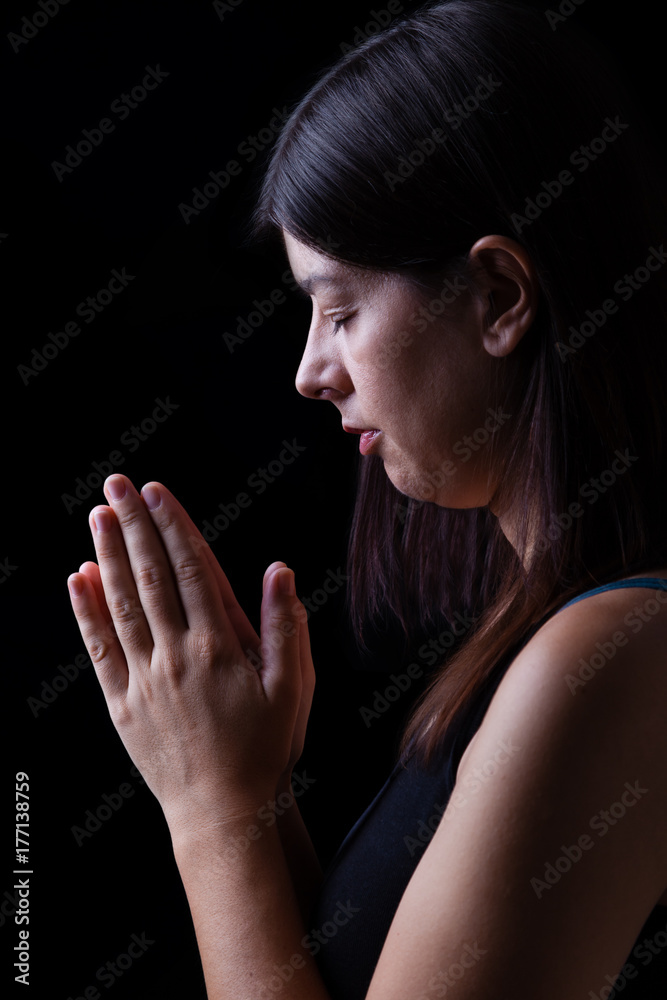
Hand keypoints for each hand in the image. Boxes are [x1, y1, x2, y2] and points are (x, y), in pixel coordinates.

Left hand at [66, 474, 314, 831]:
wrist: (224, 810)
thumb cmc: (266, 748)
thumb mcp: (294, 688)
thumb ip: (287, 627)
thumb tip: (279, 571)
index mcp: (219, 647)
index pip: (192, 572)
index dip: (173, 528)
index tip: (157, 494)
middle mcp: (176, 655)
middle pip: (150, 577)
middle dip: (133, 526)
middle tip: (116, 485)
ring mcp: (145, 679)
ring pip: (122, 605)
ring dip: (107, 557)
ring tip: (97, 516)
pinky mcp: (123, 704)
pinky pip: (101, 650)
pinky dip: (87, 613)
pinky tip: (79, 579)